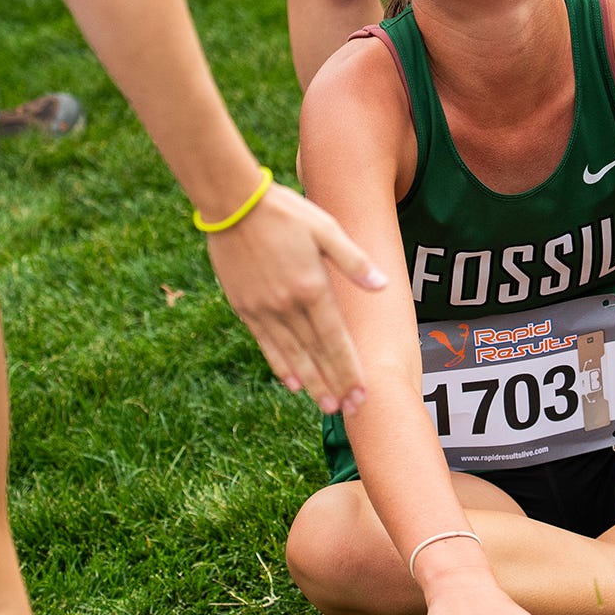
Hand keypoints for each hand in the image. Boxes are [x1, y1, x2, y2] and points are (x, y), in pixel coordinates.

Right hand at [201, 182, 386, 415]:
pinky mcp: (244, 307)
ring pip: (292, 355)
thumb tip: (382, 286)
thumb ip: (354, 261)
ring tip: (326, 406)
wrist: (232, 204)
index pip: (336, 339)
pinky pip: (266, 344)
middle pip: (316, 354)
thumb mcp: (326, 229)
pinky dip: (281, 365)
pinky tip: (292, 383)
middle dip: (334, 384)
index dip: (349, 369)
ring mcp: (263, 309)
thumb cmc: (285, 211)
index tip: (361, 393)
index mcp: (313, 287)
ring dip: (311, 383)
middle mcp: (288, 305)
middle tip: (349, 411)